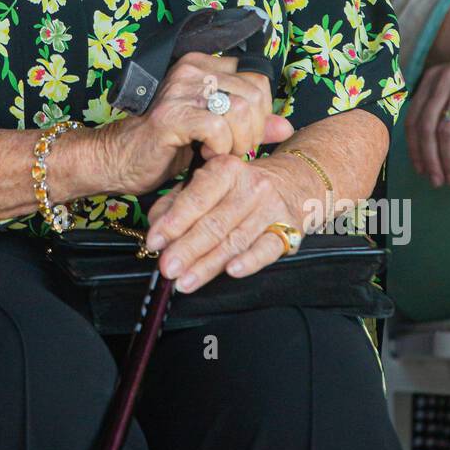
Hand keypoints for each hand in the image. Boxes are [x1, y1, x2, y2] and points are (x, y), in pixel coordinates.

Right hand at [103, 51, 292, 196]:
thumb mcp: (215, 132)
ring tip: (220, 154)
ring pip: (240, 109)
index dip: (261, 112)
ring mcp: (179, 89)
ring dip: (239, 142)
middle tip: (234, 150)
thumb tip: (286, 127)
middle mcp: (191, 69)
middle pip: (255, 94)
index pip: (257, 78)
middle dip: (254, 131)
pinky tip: (205, 155)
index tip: (244, 134)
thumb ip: (250, 125)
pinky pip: (218, 128)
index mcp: (201, 65)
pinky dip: (220, 148)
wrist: (118, 160)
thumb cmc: (165, 146)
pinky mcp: (171, 115)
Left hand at [143, 152, 302, 292]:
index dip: (173, 222)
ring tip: (186, 281)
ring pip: (235, 240)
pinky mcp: (288, 228)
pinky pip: (267, 248)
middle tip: (167, 268)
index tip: (155, 241)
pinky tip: (232, 271)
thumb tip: (155, 224)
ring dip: (208, 264)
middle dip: (187, 249)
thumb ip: (179, 200)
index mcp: (226, 169)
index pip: (196, 198)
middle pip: (214, 223)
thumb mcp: (211, 181)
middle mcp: (250, 186)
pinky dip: (249, 261)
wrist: (294, 180)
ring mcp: (270, 208)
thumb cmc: (242, 185)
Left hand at [405, 46, 449, 186]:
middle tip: (435, 180)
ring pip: (445, 129)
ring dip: (447, 158)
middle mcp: (442, 79)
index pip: (412, 119)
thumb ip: (439, 105)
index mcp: (430, 79)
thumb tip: (424, 145)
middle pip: (426, 127)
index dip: (413, 147)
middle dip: (429, 158)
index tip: (419, 168)